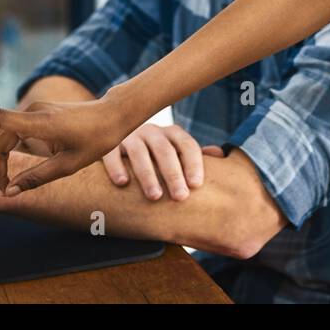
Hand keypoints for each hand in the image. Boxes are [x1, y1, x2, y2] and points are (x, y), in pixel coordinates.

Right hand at [0, 91, 138, 193]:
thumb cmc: (95, 140)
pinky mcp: (39, 112)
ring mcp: (36, 110)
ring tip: (5, 180)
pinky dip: (7, 144)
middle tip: (1, 187)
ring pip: (4, 131)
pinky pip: (15, 127)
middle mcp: (34, 112)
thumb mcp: (67, 166)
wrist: (113, 115)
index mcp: (40, 123)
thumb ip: (36, 178)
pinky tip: (9, 162)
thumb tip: (8, 192)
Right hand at [101, 123, 222, 200]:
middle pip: (165, 150)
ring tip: (155, 196)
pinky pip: (111, 152)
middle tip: (180, 197)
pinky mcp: (108, 143)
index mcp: (172, 134)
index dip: (194, 163)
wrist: (117, 146)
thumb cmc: (155, 158)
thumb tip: (221, 154)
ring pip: (139, 151)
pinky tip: (122, 183)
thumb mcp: (175, 155)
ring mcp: (129, 136)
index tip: (197, 185)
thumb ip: (195, 156)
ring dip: (148, 174)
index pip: (187, 145)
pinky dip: (116, 166)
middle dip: (173, 174)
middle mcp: (152, 131)